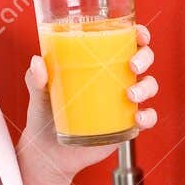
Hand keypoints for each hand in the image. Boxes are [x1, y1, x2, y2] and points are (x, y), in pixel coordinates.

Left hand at [18, 22, 158, 184]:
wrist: (47, 150)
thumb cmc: (45, 114)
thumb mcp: (39, 92)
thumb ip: (36, 77)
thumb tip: (37, 62)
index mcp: (99, 63)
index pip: (125, 41)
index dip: (138, 34)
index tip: (138, 34)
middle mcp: (115, 79)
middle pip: (144, 59)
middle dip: (145, 57)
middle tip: (132, 65)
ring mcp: (123, 101)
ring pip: (149, 86)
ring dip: (146, 87)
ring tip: (130, 95)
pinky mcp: (126, 124)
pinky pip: (147, 118)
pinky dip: (148, 117)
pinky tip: (138, 118)